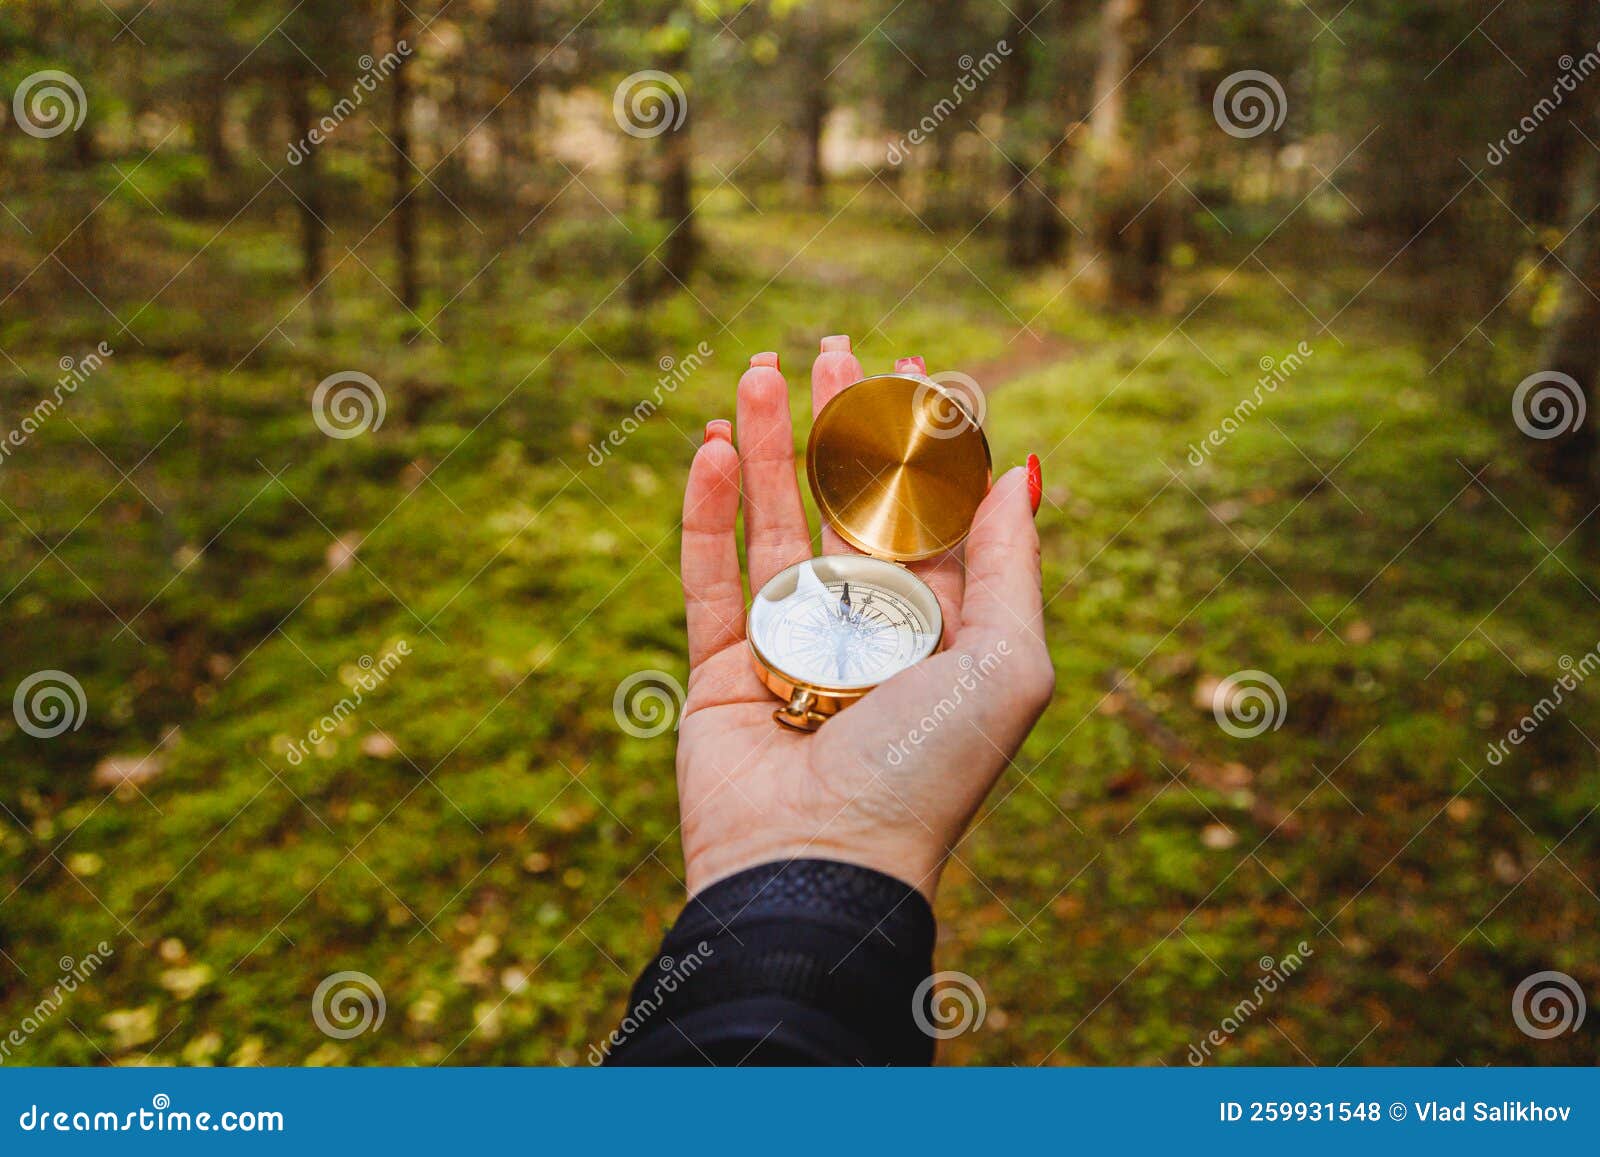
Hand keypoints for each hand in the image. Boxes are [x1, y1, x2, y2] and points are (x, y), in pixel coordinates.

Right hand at [675, 336, 1054, 901]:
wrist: (821, 868)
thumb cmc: (927, 773)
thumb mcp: (1007, 665)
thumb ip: (1009, 565)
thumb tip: (1021, 471)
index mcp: (938, 628)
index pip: (929, 512)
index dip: (922, 439)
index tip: (915, 367)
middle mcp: (865, 629)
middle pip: (848, 503)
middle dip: (841, 423)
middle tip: (829, 346)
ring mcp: (790, 644)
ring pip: (774, 525)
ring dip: (770, 445)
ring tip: (758, 367)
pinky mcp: (721, 666)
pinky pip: (710, 576)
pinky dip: (708, 513)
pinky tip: (715, 447)